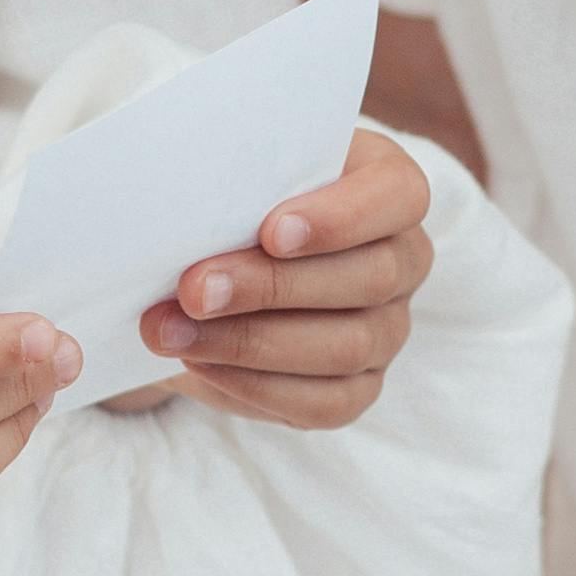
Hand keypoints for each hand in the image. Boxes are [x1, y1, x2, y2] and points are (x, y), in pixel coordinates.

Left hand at [137, 126, 432, 429]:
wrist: (216, 266)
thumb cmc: (236, 201)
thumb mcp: (237, 172)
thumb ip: (233, 178)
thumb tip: (189, 209)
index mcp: (389, 190)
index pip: (398, 197)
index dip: (342, 218)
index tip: (272, 232)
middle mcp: (403, 261)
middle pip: (368, 278)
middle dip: (272, 287)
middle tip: (194, 289)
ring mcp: (387, 330)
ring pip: (345, 347)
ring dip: (248, 343)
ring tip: (172, 331)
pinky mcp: (358, 388)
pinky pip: (324, 403)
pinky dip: (254, 386)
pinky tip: (198, 364)